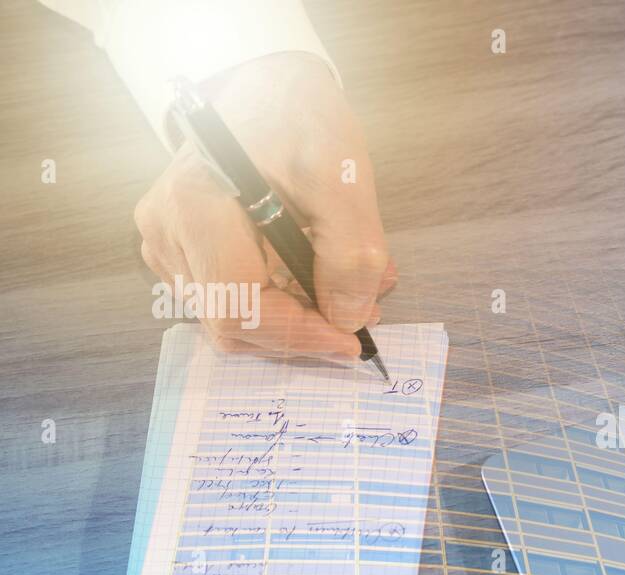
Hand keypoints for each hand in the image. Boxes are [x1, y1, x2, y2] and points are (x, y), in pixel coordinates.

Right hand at [135, 52, 395, 356]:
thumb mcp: (342, 177)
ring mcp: (166, 242)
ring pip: (233, 317)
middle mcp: (165, 230)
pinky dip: (279, 302)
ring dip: (294, 318)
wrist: (268, 88)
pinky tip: (316, 275)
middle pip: (233, 323)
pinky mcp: (179, 249)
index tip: (352, 339)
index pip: (240, 310)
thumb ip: (350, 253)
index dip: (299, 336)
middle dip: (301, 330)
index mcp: (195, 208)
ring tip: (347, 286)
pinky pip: (230, 299)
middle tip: (361, 312)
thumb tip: (346, 318)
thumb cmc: (301, 120)